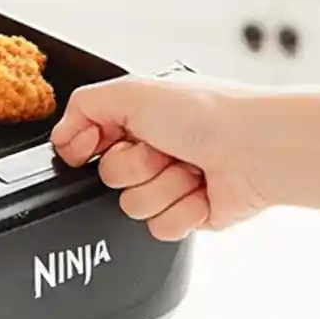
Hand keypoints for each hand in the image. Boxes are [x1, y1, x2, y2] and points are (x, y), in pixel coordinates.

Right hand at [50, 75, 271, 240]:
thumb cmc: (209, 113)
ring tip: (190, 168)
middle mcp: (154, 150)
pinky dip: (182, 209)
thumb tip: (62, 137)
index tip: (103, 140)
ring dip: (162, 186)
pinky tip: (202, 190)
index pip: (88, 141)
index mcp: (140, 117)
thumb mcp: (132, 90)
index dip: (91, 145)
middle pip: (108, 177)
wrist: (257, 149)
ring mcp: (171, 184)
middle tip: (165, 148)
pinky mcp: (189, 214)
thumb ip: (83, 106)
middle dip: (135, 165)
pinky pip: (160, 228)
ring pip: (132, 206)